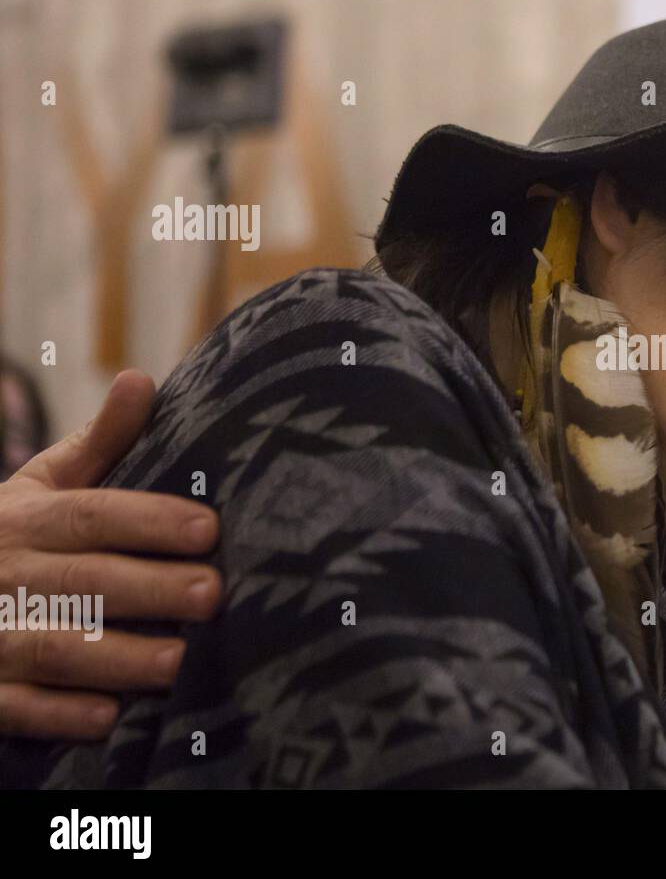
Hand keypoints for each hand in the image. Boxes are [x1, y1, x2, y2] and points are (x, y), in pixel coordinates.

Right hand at [0, 371, 221, 739]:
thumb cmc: (12, 535)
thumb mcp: (42, 485)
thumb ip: (99, 445)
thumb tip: (143, 379)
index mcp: (26, 519)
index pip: (92, 515)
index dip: (149, 520)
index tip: (209, 528)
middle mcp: (4, 573)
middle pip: (83, 581)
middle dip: (149, 588)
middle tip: (214, 595)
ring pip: (51, 646)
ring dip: (115, 657)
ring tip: (178, 661)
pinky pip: (14, 706)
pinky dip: (58, 714)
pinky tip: (108, 716)